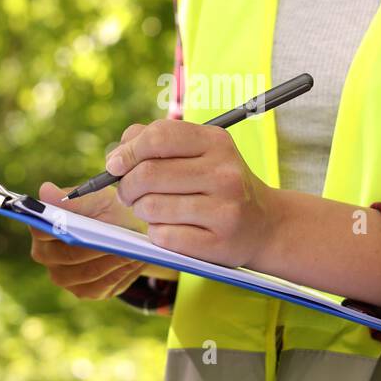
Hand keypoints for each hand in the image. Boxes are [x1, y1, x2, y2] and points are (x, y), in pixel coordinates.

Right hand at [28, 181, 148, 299]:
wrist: (128, 233)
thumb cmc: (107, 211)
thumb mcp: (97, 199)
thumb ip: (74, 199)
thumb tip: (45, 190)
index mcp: (42, 229)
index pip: (42, 229)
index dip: (59, 227)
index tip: (80, 222)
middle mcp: (46, 256)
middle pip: (68, 255)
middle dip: (95, 246)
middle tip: (118, 239)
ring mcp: (64, 277)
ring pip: (88, 273)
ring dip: (111, 261)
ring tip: (132, 249)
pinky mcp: (84, 292)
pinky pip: (102, 286)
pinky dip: (119, 273)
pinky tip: (133, 261)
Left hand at [104, 119, 280, 268]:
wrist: (266, 225)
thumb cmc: (219, 185)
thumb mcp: (200, 152)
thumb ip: (156, 142)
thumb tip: (115, 157)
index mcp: (216, 142)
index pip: (158, 137)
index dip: (128, 151)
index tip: (114, 165)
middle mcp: (224, 173)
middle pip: (148, 174)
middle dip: (127, 186)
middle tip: (128, 194)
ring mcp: (225, 209)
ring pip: (151, 207)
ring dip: (141, 211)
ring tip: (153, 211)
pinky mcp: (219, 243)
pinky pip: (163, 236)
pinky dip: (156, 234)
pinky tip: (171, 229)